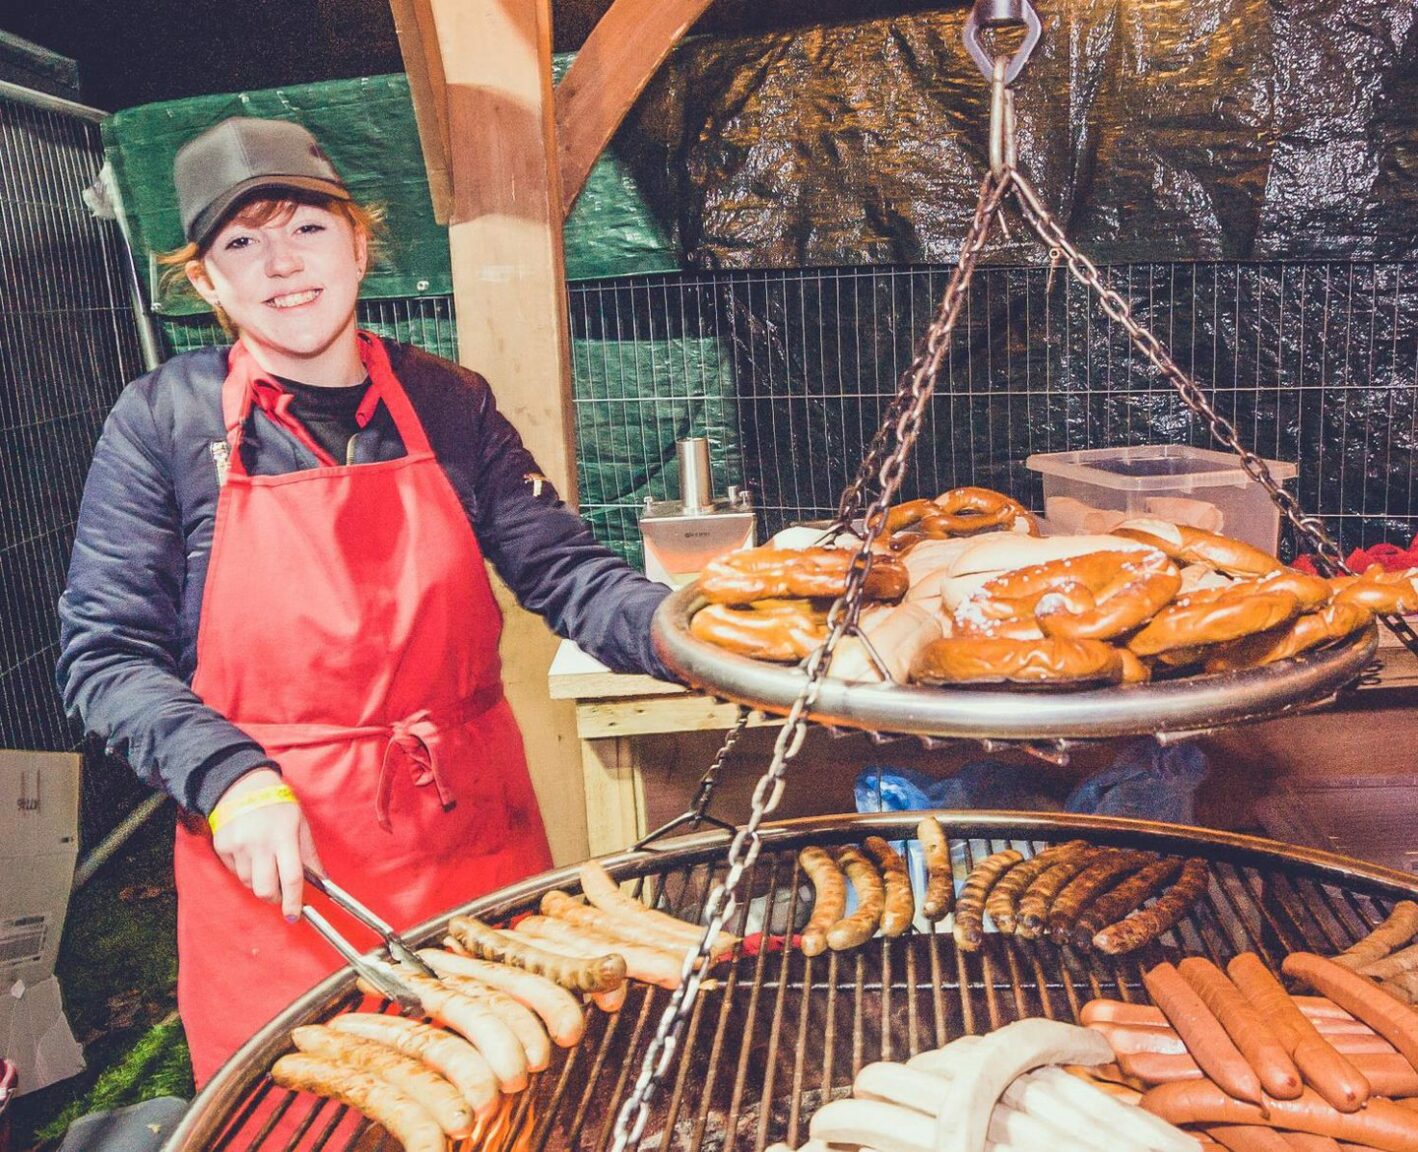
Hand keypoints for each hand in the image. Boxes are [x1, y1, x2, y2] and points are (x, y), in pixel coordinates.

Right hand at [210, 768, 324, 920]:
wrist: (242, 784)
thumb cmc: (277, 804)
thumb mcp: (300, 823)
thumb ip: (309, 854)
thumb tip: (322, 880)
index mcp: (283, 836)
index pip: (291, 877)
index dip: (294, 900)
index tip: (295, 914)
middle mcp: (259, 843)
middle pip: (265, 889)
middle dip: (275, 897)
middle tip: (281, 892)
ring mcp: (238, 846)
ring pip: (248, 884)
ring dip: (259, 883)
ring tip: (266, 865)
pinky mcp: (222, 847)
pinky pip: (235, 872)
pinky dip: (245, 871)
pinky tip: (251, 855)